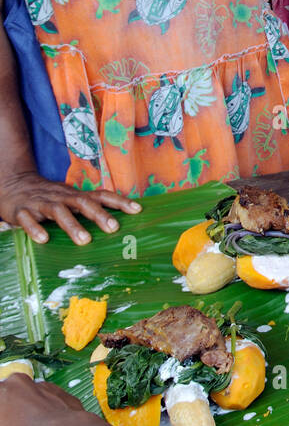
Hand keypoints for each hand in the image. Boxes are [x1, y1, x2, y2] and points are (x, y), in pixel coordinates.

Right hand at [0, 171, 139, 245]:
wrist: (13, 185)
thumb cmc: (50, 198)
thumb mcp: (70, 200)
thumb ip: (89, 209)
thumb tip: (118, 224)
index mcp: (75, 195)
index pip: (101, 195)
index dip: (119, 201)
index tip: (138, 210)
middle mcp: (61, 197)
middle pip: (82, 202)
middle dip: (99, 214)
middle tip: (114, 228)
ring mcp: (41, 203)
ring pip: (58, 211)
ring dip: (72, 225)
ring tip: (85, 240)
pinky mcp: (22, 212)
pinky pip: (28, 220)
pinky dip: (36, 228)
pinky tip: (44, 239)